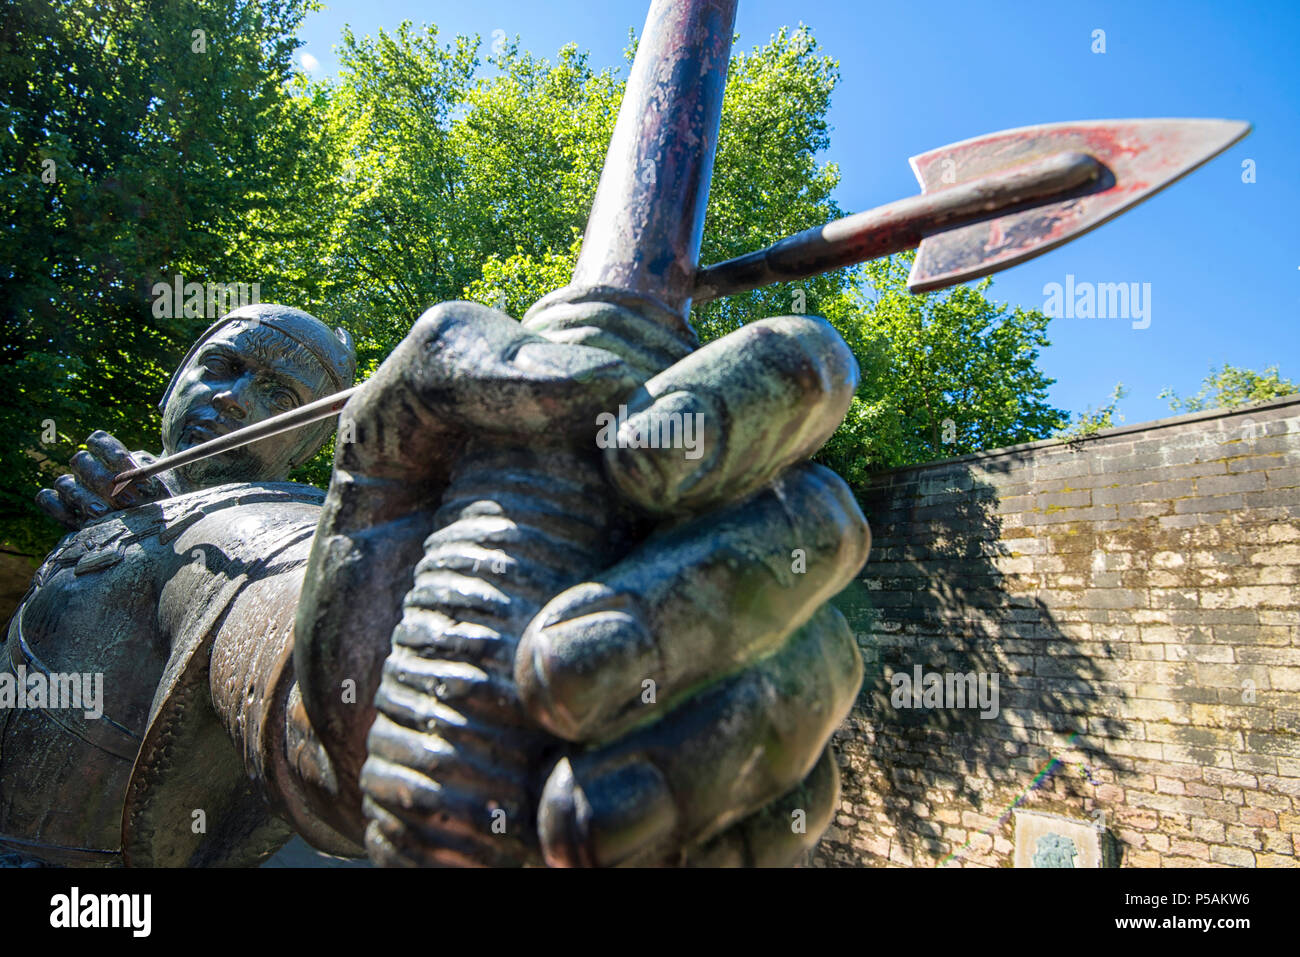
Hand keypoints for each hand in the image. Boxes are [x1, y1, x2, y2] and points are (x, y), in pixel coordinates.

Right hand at [35, 431, 168, 528]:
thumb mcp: (165, 485)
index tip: (136, 472)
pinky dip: (58, 508)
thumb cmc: (161, 502)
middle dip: (103, 480)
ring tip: (105, 514)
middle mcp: (89, 468)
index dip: (113, 453)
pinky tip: (81, 521)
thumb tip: (148, 476)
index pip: (97, 440)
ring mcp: (74, 488)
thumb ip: (153, 476)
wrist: (156, 526)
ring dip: (83, 497)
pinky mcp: (64, 509)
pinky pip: (48, 500)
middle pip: (80, 460)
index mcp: (110, 456)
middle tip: (126, 500)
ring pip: (64, 482)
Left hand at [294, 299, 866, 866]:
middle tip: (550, 674)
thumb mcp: (389, 445)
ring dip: (690, 757)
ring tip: (563, 818)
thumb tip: (578, 379)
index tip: (629, 457)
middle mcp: (754, 534)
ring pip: (807, 688)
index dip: (744, 401)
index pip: (791, 372)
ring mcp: (775, 659)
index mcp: (689, 430)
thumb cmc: (398, 561)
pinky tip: (615, 856)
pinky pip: (790, 814)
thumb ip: (456, 363)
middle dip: (689, 605)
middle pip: (816, 534)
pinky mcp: (765, 781)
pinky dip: (711, 842)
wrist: (368, 723)